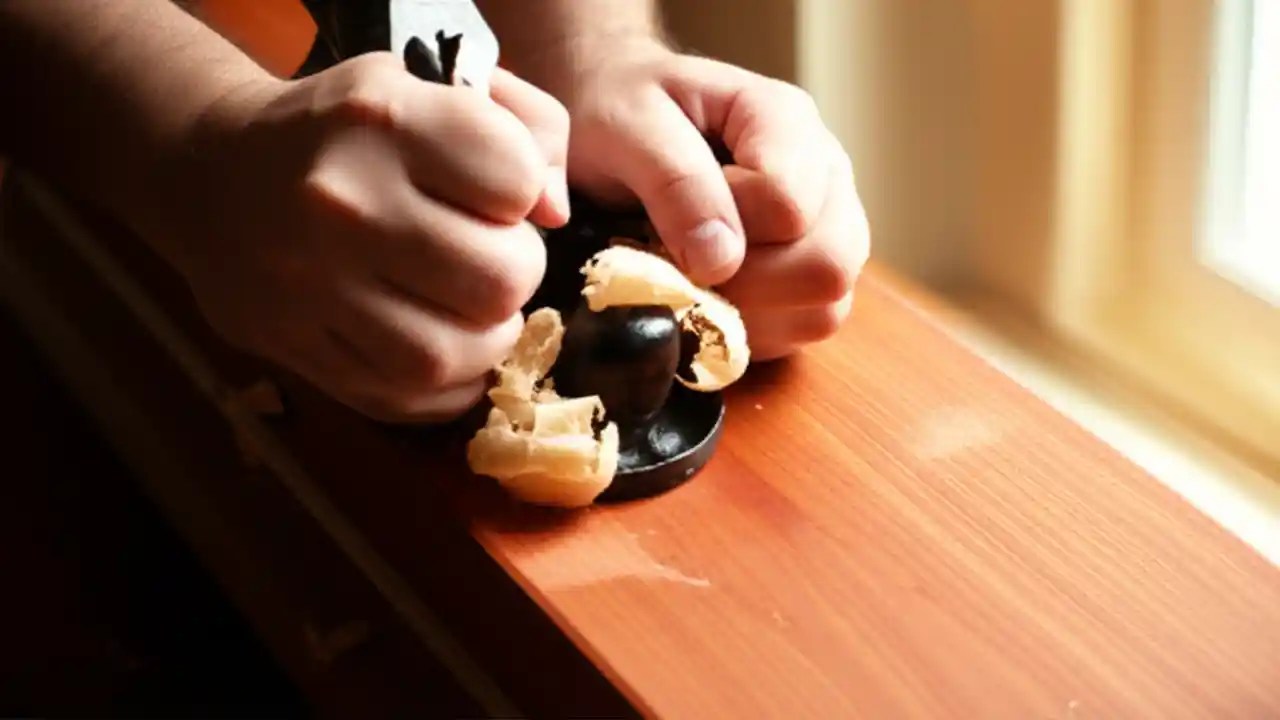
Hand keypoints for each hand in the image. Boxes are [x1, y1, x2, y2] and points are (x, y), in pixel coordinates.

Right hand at [169, 53, 569, 421]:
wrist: (207, 171)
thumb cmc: (345, 129)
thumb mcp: (431, 85)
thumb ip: (525, 127)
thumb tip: (554, 212)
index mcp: (384, 120)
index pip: (517, 184)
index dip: (524, 195)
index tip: (492, 193)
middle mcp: (344, 203)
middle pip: (501, 279)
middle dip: (515, 273)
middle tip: (488, 258)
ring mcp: (312, 284)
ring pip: (455, 355)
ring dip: (487, 341)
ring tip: (470, 311)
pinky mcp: (292, 345)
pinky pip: (404, 399)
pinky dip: (444, 388)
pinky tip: (441, 349)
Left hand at [557, 42, 869, 359]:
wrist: (611, 118)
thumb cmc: (619, 111)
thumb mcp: (629, 124)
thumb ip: (675, 181)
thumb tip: (721, 261)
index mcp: (787, 121)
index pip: (789, 206)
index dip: (725, 229)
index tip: (667, 216)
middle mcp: (826, 176)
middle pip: (829, 265)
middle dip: (746, 284)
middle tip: (683, 264)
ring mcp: (827, 229)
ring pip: (825, 308)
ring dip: (750, 313)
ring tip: (695, 279)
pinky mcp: (809, 276)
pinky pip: (805, 328)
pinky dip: (753, 330)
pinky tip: (711, 299)